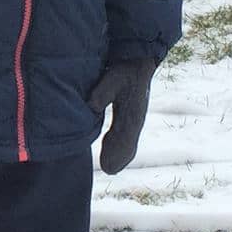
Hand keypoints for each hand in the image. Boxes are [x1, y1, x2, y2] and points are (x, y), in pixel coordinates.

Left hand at [87, 57, 157, 172]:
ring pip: (129, 144)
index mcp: (132, 113)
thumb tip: (92, 105)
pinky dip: (121, 148)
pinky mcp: (132, 117)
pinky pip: (128, 138)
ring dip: (120, 156)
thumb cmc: (124, 69)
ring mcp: (135, 119)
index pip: (124, 139)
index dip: (116, 154)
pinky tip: (112, 152)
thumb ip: (103, 91)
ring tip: (109, 167)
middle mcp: (136, 119)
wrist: (139, 61)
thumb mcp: (114, 77)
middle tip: (107, 170)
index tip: (107, 168)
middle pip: (128, 146)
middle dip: (118, 159)